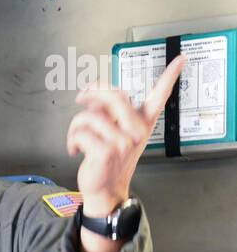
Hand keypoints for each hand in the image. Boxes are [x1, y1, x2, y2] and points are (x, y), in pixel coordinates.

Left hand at [67, 54, 185, 211]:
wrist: (105, 192)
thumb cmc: (108, 163)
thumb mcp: (116, 135)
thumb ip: (110, 114)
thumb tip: (94, 97)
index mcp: (142, 124)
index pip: (159, 98)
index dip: (170, 77)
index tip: (180, 59)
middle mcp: (135, 132)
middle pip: (115, 96)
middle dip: (93, 92)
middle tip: (82, 96)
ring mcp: (122, 142)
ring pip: (90, 116)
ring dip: (76, 126)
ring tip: (77, 138)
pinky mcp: (105, 152)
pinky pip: (81, 133)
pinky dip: (72, 140)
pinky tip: (75, 150)